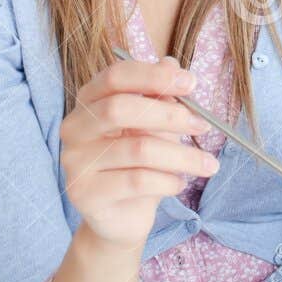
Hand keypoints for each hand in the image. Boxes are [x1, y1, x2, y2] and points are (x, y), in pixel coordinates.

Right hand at [59, 56, 217, 247]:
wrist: (122, 216)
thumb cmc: (139, 164)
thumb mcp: (154, 126)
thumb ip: (160, 96)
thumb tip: (171, 64)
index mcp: (88, 102)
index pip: (114, 77)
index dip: (153, 76)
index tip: (192, 83)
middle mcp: (74, 128)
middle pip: (119, 109)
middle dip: (169, 115)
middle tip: (203, 125)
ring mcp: (75, 163)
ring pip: (137, 149)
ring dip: (182, 156)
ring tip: (207, 164)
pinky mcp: (85, 195)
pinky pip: (137, 182)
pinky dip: (168, 181)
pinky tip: (179, 184)